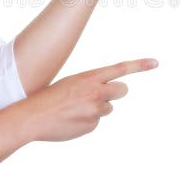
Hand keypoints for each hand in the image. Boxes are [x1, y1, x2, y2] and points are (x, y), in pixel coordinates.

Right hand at [17, 58, 158, 141]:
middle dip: (114, 92)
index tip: (155, 63)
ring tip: (75, 109)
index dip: (139, 65)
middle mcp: (96, 93)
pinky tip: (71, 120)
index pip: (119, 69)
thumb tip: (107, 99)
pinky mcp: (92, 126)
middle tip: (99, 95)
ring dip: (97, 108)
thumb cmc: (50, 98)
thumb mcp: (71, 83)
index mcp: (89, 77)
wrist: (33, 117)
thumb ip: (92, 86)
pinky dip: (87, 121)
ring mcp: (95, 111)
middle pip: (121, 90)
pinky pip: (96, 121)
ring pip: (107, 108)